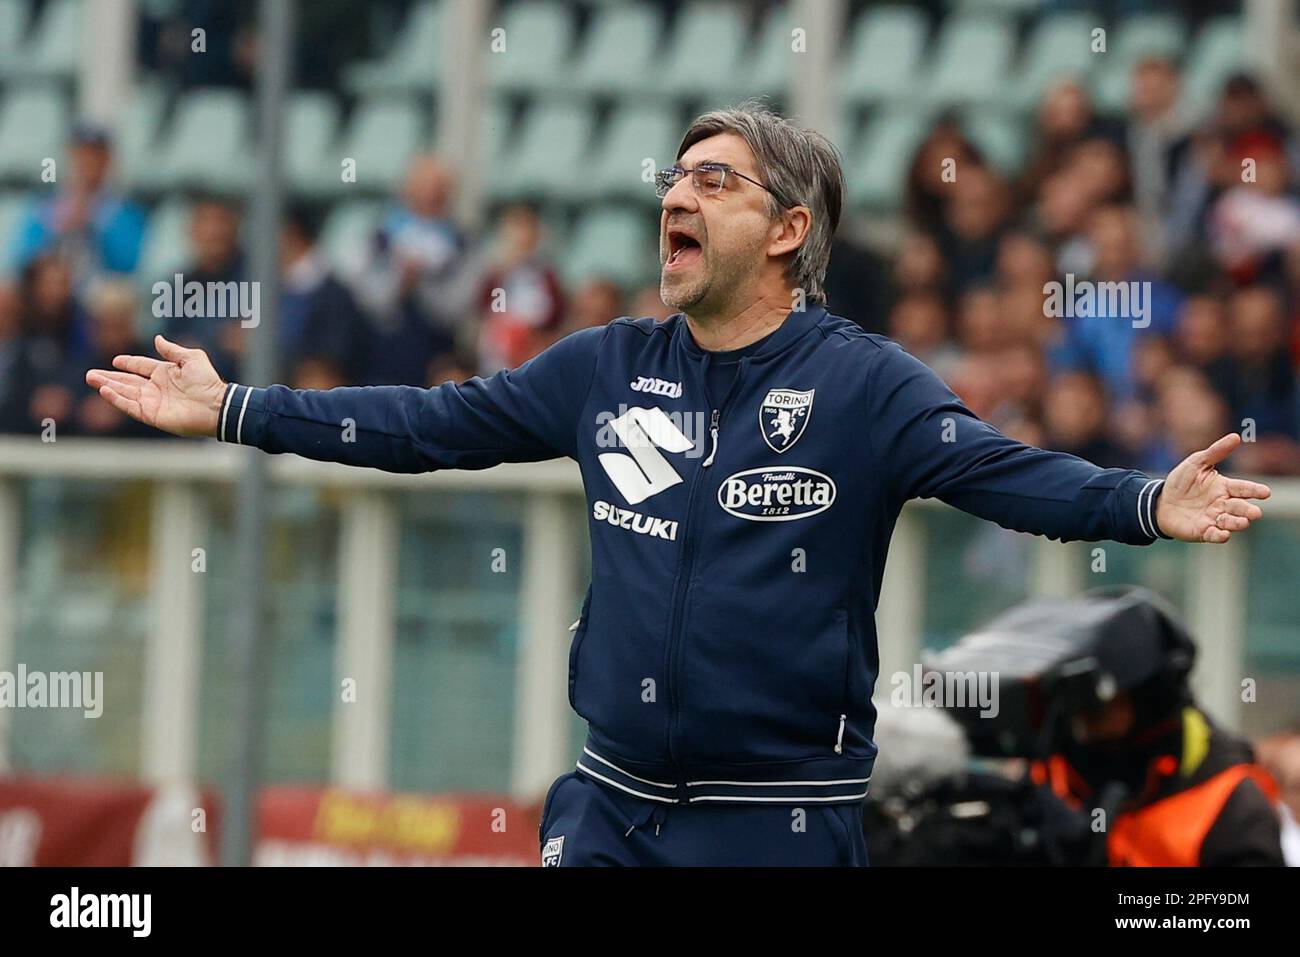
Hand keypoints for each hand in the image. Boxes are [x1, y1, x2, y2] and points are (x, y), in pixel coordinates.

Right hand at [85, 335, 227, 437]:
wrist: (215, 405)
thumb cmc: (207, 382)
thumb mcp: (192, 358)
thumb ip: (172, 350)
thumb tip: (157, 339)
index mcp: (165, 374)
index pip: (141, 367)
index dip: (129, 363)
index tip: (116, 360)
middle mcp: (157, 388)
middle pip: (127, 382)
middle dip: (109, 377)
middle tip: (90, 374)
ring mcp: (153, 402)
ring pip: (125, 393)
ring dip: (108, 386)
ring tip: (91, 379)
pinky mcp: (152, 415)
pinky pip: (130, 406)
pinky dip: (117, 399)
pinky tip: (105, 391)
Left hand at [1155, 433, 1270, 542]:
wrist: (1160, 502)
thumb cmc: (1181, 482)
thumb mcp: (1196, 463)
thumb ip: (1215, 452)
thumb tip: (1236, 436)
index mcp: (1225, 487)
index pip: (1243, 488)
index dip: (1254, 490)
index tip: (1265, 492)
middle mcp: (1223, 504)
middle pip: (1240, 507)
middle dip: (1248, 510)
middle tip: (1255, 513)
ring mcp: (1214, 519)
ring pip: (1230, 522)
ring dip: (1237, 523)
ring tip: (1244, 522)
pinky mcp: (1203, 531)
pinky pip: (1214, 535)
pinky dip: (1220, 536)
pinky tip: (1224, 535)